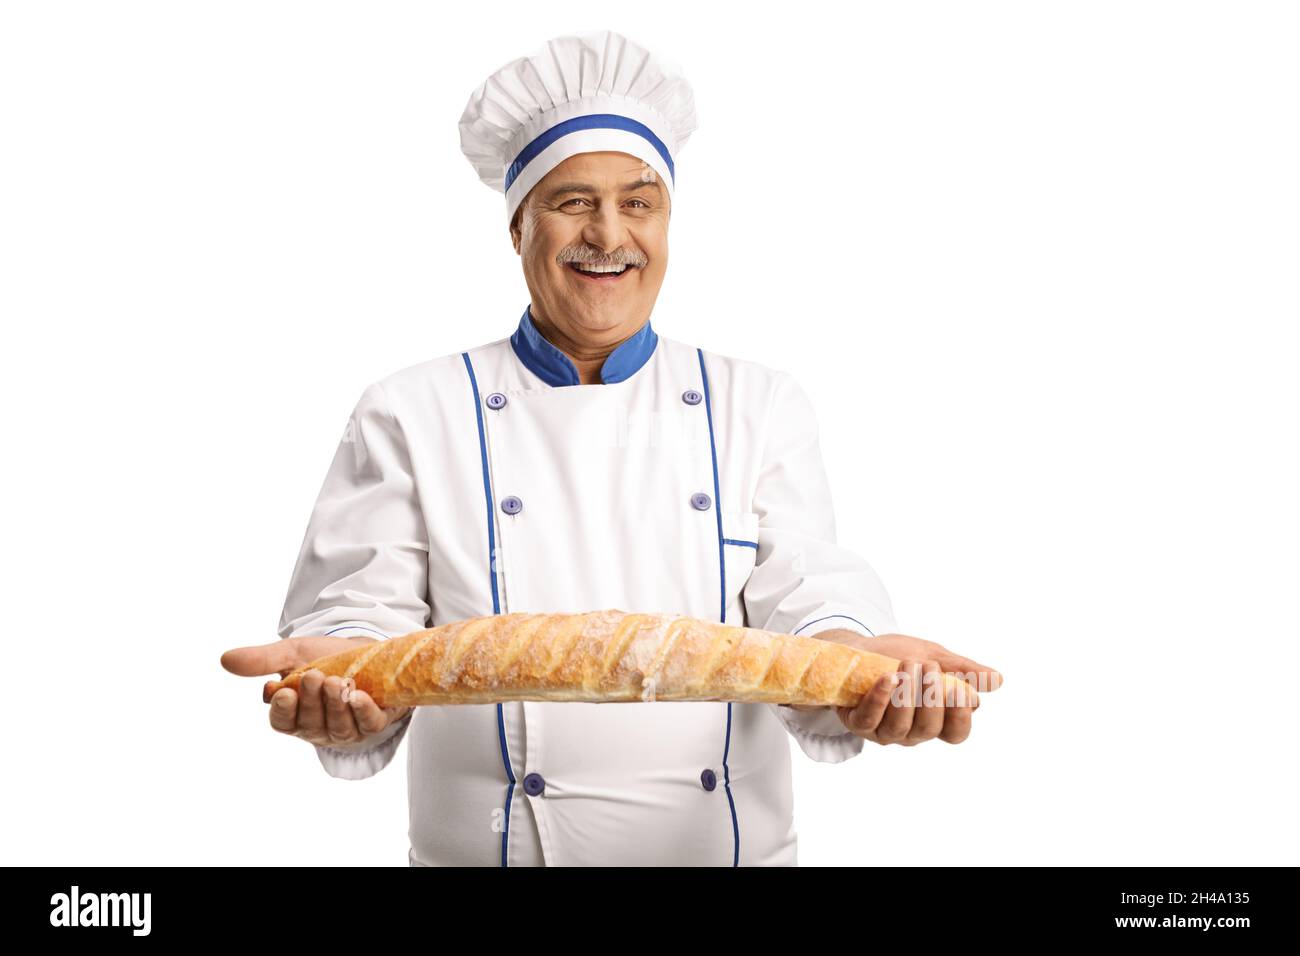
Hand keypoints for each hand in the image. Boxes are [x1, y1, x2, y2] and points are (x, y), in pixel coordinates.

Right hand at [220, 636, 411, 747]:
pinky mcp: (374, 721)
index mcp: (295, 715)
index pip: (282, 722)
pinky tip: (358, 696)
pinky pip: (368, 724)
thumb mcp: (291, 654)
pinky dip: (363, 712)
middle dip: (311, 701)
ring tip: (335, 681)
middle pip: (310, 724)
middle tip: (313, 676)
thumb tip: (225, 659)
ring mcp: (347, 728)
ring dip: (335, 705)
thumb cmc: (324, 657)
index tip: (283, 692)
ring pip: (338, 726)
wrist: (364, 650)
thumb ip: (262, 660)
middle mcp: (319, 727)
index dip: (283, 711)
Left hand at [789, 630, 1002, 745]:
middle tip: (927, 665)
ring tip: (908, 666)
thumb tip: (998, 680)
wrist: (858, 647)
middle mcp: (911, 731)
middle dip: (931, 697)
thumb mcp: (934, 656)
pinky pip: (869, 719)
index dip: (960, 719)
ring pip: (900, 726)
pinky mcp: (858, 721)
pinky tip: (888, 679)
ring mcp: (883, 729)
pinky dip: (880, 700)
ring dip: (907, 696)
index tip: (961, 693)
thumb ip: (963, 671)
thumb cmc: (898, 655)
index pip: (955, 733)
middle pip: (929, 729)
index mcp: (934, 719)